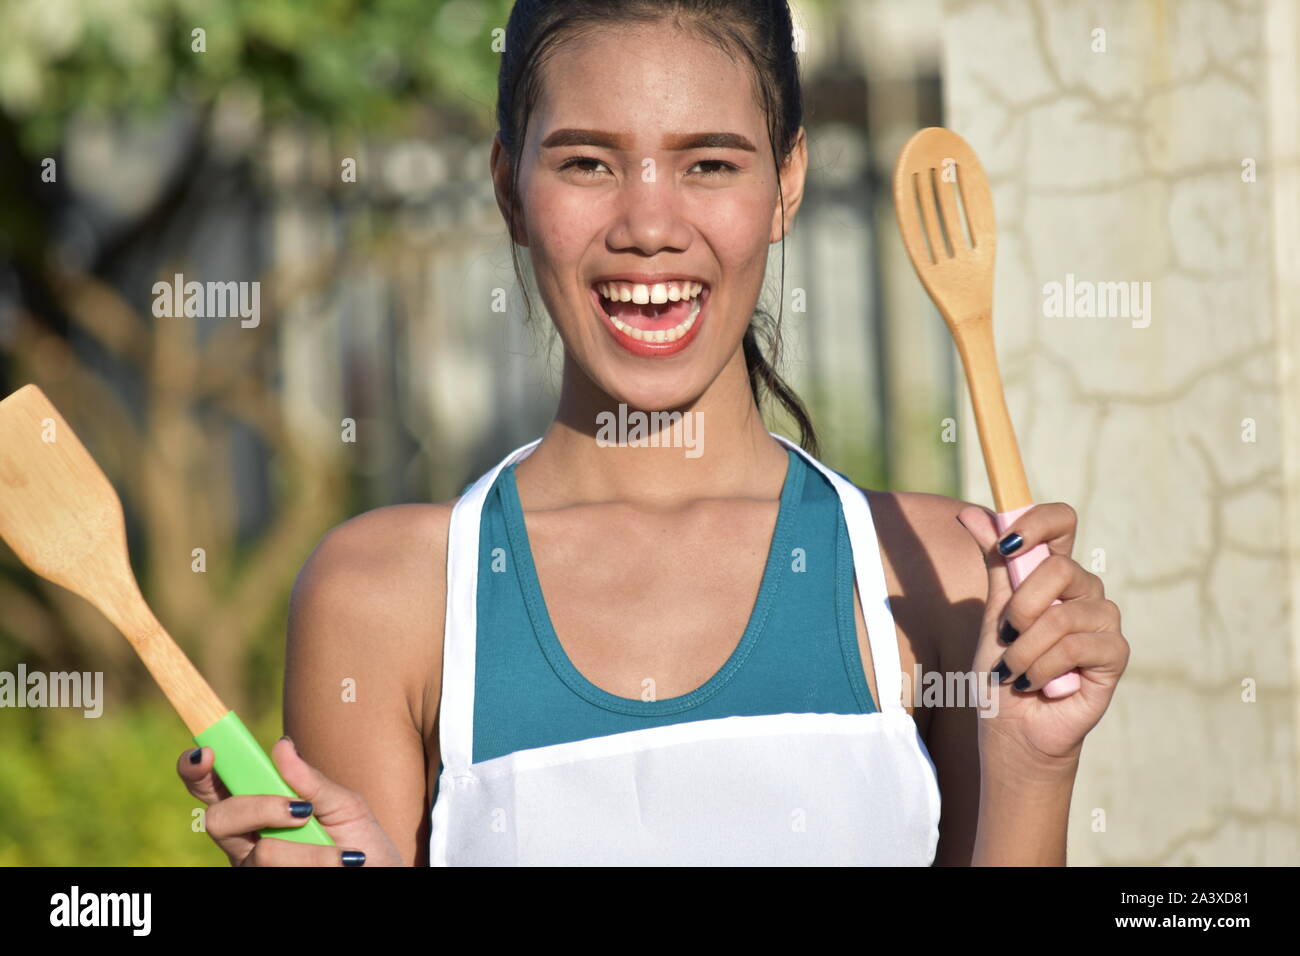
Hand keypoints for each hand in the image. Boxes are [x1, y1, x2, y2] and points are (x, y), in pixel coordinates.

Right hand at [177, 735, 404, 865]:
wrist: (379, 873)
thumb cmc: (358, 840)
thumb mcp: (344, 804)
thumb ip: (310, 781)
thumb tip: (282, 745)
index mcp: (256, 810)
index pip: (212, 787)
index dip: (196, 768)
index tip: (205, 753)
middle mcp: (245, 842)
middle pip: (219, 819)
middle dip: (259, 808)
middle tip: (303, 811)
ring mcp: (252, 869)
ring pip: (262, 854)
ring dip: (311, 852)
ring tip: (343, 857)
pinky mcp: (264, 885)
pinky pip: (278, 873)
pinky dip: (320, 864)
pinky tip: (341, 865)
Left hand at [956, 503, 1129, 772]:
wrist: (1011, 728)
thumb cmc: (1001, 669)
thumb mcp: (992, 611)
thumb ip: (992, 562)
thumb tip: (969, 511)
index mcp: (1054, 573)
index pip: (1061, 522)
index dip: (1036, 522)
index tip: (1006, 545)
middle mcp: (1084, 591)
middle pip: (1059, 568)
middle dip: (1019, 608)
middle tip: (1007, 636)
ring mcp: (1103, 622)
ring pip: (1061, 616)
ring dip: (1024, 649)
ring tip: (1015, 670)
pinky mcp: (1114, 654)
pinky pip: (1075, 647)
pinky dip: (1042, 669)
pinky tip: (1035, 684)